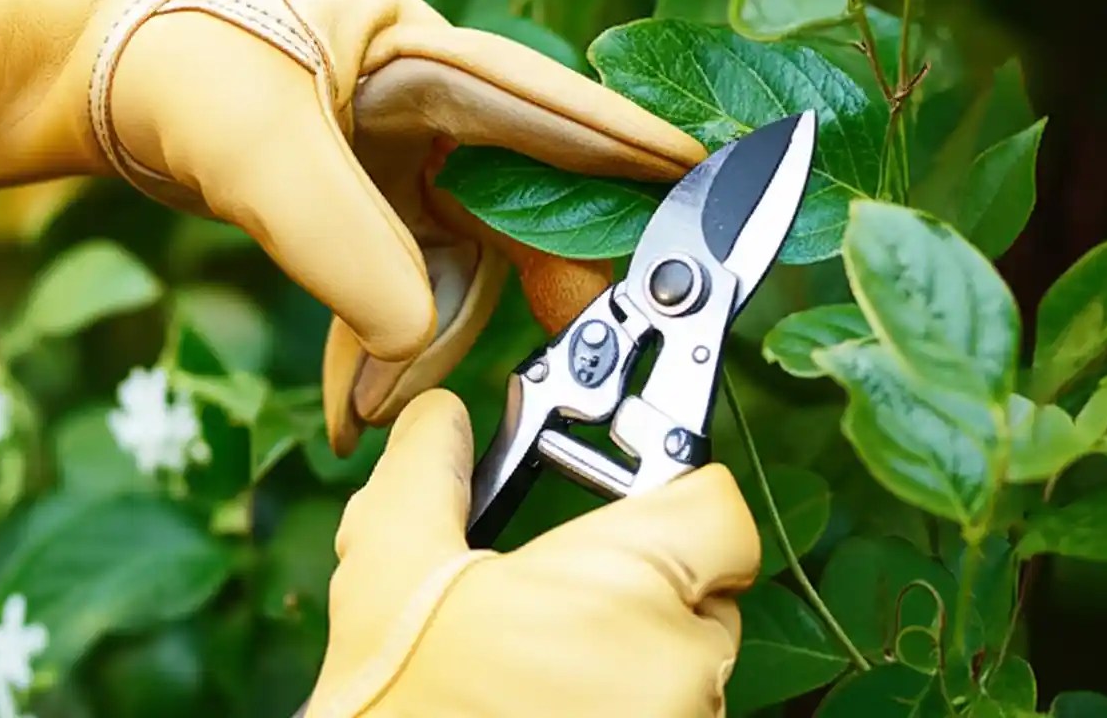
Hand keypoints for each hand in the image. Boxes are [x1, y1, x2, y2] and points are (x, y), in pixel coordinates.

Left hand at [0, 0, 705, 452]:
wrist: (62, 67)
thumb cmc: (152, 47)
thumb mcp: (243, 134)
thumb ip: (338, 231)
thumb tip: (418, 332)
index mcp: (418, 52)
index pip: (553, 109)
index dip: (636, 155)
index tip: (713, 191)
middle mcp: (421, 104)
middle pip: (521, 209)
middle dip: (530, 299)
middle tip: (558, 382)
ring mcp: (388, 158)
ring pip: (455, 267)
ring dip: (419, 348)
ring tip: (365, 409)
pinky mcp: (351, 203)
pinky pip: (396, 285)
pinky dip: (379, 347)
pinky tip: (352, 402)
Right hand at [304, 389, 760, 717]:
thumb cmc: (398, 705)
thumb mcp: (387, 567)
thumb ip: (428, 469)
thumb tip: (443, 417)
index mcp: (629, 588)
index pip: (719, 508)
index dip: (670, 486)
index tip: (624, 493)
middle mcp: (684, 670)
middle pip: (708, 586)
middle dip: (645, 578)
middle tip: (557, 591)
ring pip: (691, 660)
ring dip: (635, 649)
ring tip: (542, 662)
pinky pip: (675, 713)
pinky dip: (631, 701)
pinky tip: (554, 705)